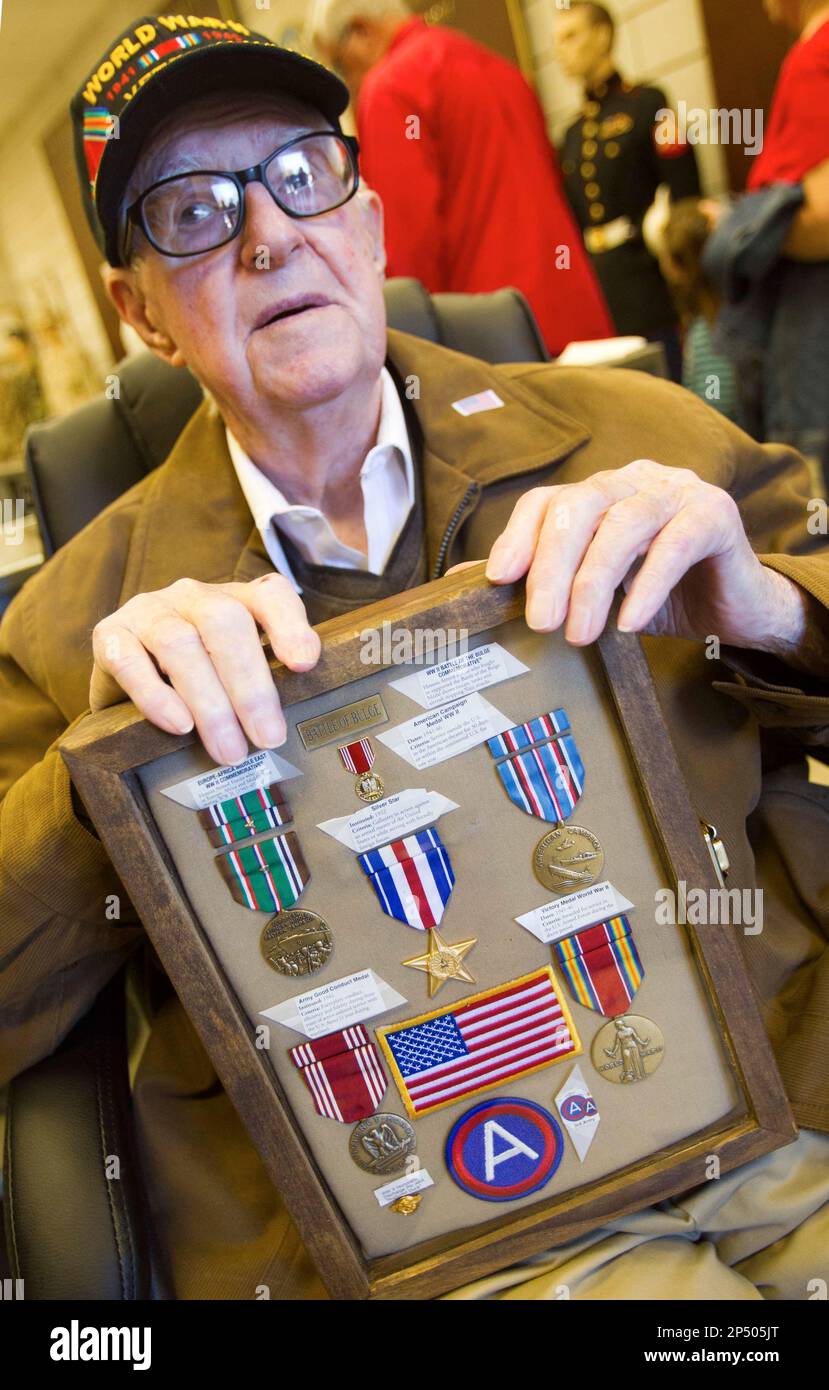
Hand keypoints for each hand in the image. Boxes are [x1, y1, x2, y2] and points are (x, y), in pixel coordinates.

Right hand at [90, 573, 320, 764]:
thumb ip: (263, 685)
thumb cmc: (191, 685)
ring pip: (180, 643)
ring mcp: (148, 611)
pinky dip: (156, 696)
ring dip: (209, 703)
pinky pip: (129, 661)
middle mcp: (192, 596)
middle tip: (267, 737)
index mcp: (233, 599)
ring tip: (228, 749)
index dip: (290, 625)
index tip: (304, 665)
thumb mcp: (232, 680)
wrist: (123, 687)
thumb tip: (282, 728)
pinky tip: (178, 726)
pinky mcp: (109, 635)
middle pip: (225, 623)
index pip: (269, 595)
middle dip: (250, 686)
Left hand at [483, 459, 807, 654]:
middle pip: (580, 506)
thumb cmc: (659, 597)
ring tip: (580, 633)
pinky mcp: (716, 514)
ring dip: (595, 580)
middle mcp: (634, 482)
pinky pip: (676, 543)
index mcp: (598, 495)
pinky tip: (629, 621)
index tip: (498, 578)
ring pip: (624, 522)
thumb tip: (462, 585)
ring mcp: (677, 492)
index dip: (518, 535)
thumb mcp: (594, 592)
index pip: (547, 501)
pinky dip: (648, 583)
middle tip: (541, 621)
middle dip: (553, 565)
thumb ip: (540, 580)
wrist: (735, 610)